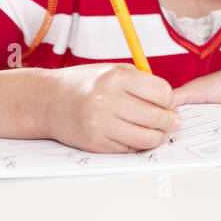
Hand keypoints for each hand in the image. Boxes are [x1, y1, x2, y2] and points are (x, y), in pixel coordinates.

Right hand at [33, 63, 179, 152]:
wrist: (47, 100)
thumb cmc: (85, 84)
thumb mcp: (114, 71)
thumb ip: (143, 84)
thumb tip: (173, 105)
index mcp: (116, 78)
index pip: (162, 93)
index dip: (171, 101)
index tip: (170, 104)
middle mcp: (107, 100)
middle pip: (157, 117)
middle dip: (170, 121)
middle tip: (172, 122)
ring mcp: (100, 124)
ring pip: (146, 138)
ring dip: (157, 136)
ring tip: (156, 131)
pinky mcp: (95, 143)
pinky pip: (129, 149)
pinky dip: (136, 144)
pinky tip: (133, 135)